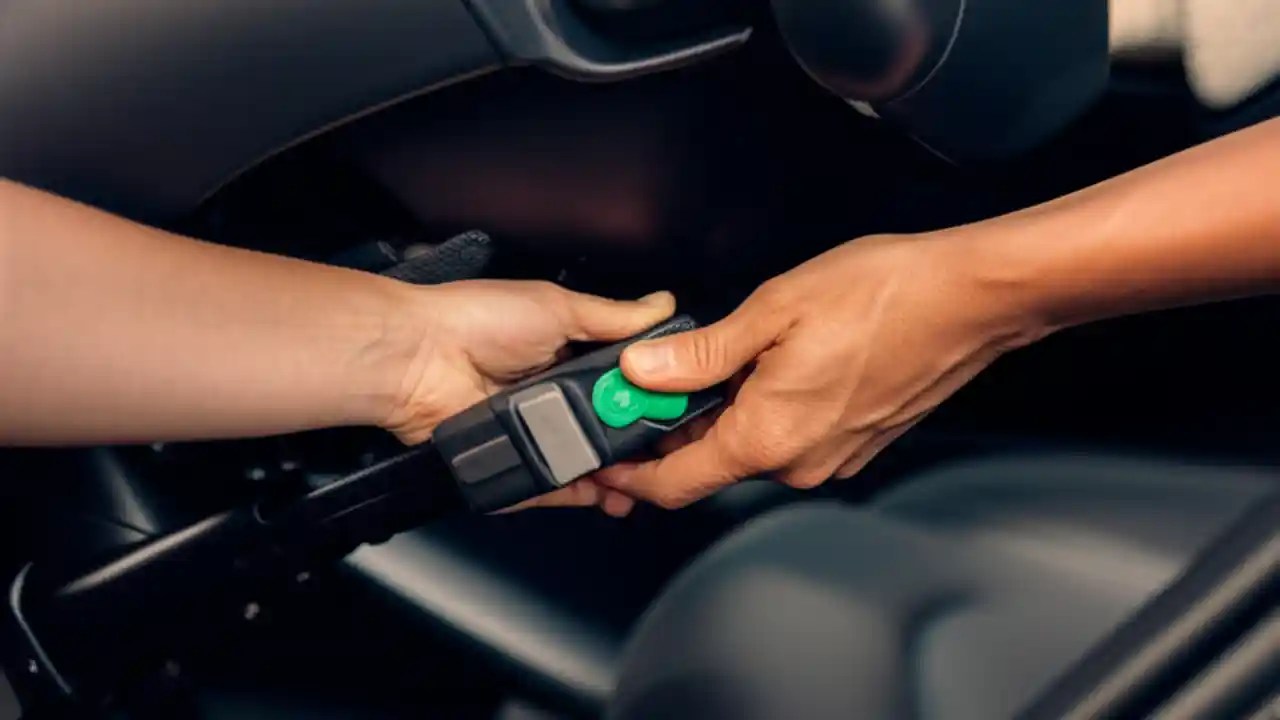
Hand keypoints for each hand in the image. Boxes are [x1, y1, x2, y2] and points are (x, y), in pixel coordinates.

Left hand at [383, 280, 675, 515]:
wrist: (415, 357)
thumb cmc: (476, 321)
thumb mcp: (559, 308)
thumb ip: (615, 317)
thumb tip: (663, 306)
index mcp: (567, 354)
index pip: (623, 381)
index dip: (652, 395)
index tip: (684, 407)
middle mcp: (552, 395)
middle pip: (609, 426)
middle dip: (641, 443)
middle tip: (671, 452)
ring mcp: (534, 431)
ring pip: (586, 460)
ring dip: (617, 473)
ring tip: (643, 481)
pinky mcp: (514, 461)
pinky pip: (552, 484)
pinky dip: (579, 492)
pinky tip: (606, 493)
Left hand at [594, 233, 1043, 507]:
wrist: (970, 298)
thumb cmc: (885, 296)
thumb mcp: (773, 310)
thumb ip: (700, 354)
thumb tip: (644, 373)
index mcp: (768, 437)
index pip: (676, 483)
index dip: (631, 472)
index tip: (606, 453)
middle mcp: (800, 461)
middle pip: (712, 461)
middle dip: (678, 426)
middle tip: (660, 376)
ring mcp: (832, 457)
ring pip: (752, 446)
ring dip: (724, 413)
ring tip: (724, 357)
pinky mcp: (855, 442)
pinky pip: (789, 436)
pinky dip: (765, 410)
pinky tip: (772, 364)